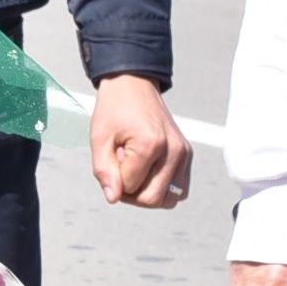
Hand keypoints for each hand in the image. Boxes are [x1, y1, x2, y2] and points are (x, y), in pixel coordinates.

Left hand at [88, 73, 191, 206]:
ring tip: (135, 169)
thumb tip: (113, 198)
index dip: (115, 180)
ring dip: (147, 193)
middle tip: (122, 166)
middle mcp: (174, 151)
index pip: (130, 188)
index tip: (112, 158)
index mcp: (151, 144)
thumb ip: (104, 171)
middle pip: (153, 199)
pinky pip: (179, 190)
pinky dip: (162, 188)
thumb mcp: (99, 138)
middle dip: (131, 191)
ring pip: (169, 199)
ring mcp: (184, 154)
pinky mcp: (188, 155)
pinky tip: (147, 171)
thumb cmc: (114, 110)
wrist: (133, 86)